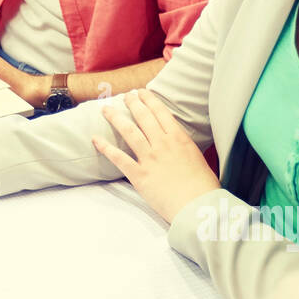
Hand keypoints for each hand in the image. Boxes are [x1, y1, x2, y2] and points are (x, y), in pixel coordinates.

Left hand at [93, 89, 219, 223]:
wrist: (198, 207)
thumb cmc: (203, 187)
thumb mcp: (199, 159)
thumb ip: (185, 148)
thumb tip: (180, 144)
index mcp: (179, 138)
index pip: (161, 112)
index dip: (149, 100)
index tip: (142, 92)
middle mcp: (163, 144)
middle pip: (143, 117)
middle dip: (132, 103)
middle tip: (125, 96)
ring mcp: (149, 158)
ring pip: (129, 131)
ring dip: (115, 118)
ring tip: (106, 109)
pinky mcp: (139, 175)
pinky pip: (118, 158)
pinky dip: (105, 148)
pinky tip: (95, 139)